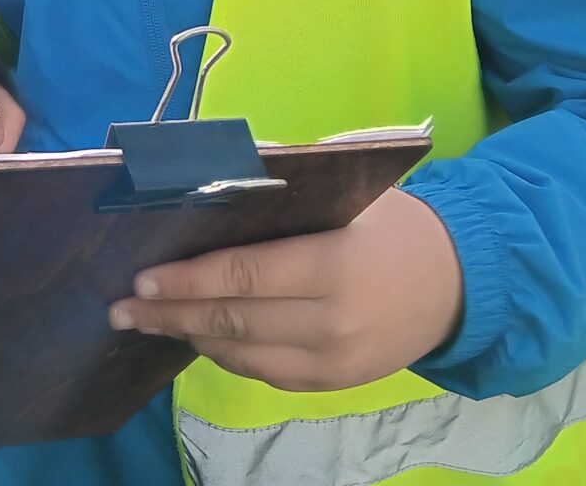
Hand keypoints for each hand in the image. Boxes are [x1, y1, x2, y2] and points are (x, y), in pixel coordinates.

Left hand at [108, 189, 464, 391]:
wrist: (462, 283)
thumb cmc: (395, 225)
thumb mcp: (344, 203)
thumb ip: (280, 208)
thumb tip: (204, 203)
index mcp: (330, 267)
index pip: (242, 277)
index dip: (186, 281)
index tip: (141, 280)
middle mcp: (330, 323)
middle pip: (233, 321)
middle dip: (170, 314)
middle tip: (122, 308)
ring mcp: (333, 362)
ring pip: (243, 354)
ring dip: (191, 336)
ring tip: (148, 320)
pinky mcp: (335, 383)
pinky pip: (266, 372)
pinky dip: (227, 353)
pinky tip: (199, 335)